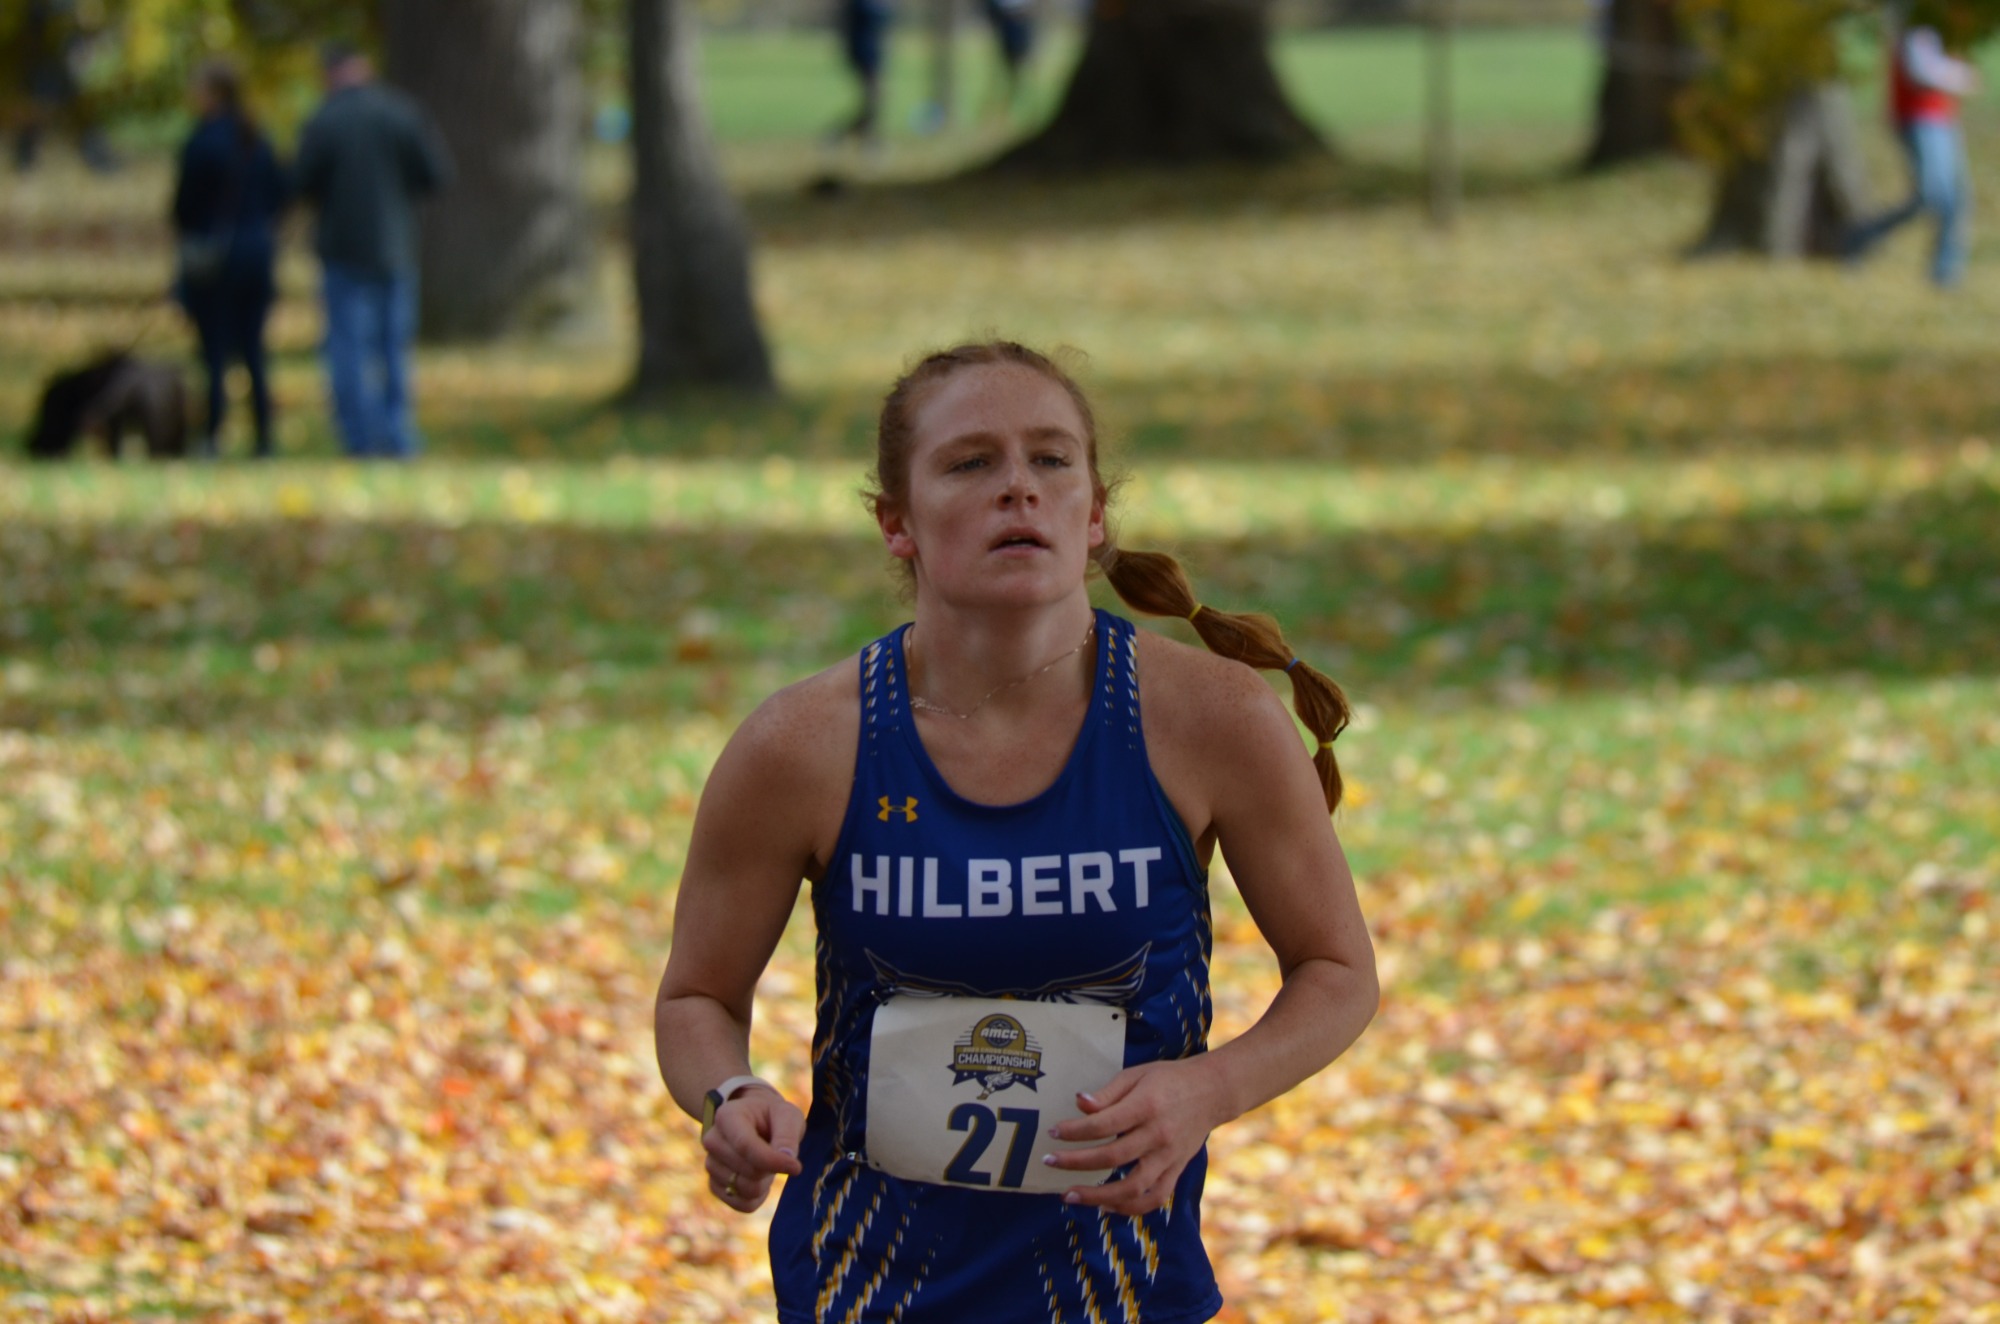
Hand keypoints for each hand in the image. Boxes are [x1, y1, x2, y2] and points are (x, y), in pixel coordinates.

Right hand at [702, 1087, 805, 1212]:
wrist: (756, 1121)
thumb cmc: (773, 1116)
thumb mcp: (787, 1115)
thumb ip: (788, 1135)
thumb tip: (788, 1160)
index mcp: (727, 1116)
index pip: (745, 1146)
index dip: (772, 1160)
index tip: (796, 1166)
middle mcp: (712, 1141)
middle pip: (749, 1171)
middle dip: (772, 1168)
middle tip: (777, 1151)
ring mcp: (710, 1164)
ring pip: (746, 1190)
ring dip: (766, 1181)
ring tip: (765, 1161)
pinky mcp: (715, 1185)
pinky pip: (743, 1204)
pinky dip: (759, 1196)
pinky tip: (760, 1177)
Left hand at [1042, 1058, 1227, 1215]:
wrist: (1212, 1091)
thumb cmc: (1169, 1079)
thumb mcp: (1137, 1075)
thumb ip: (1108, 1093)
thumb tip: (1079, 1103)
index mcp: (1146, 1106)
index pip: (1103, 1124)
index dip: (1074, 1131)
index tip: (1053, 1133)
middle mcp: (1158, 1135)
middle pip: (1111, 1157)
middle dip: (1075, 1162)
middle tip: (1049, 1162)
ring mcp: (1169, 1157)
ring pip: (1132, 1187)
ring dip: (1098, 1196)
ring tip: (1070, 1195)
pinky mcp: (1176, 1170)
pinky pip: (1153, 1198)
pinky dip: (1129, 1207)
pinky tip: (1106, 1206)